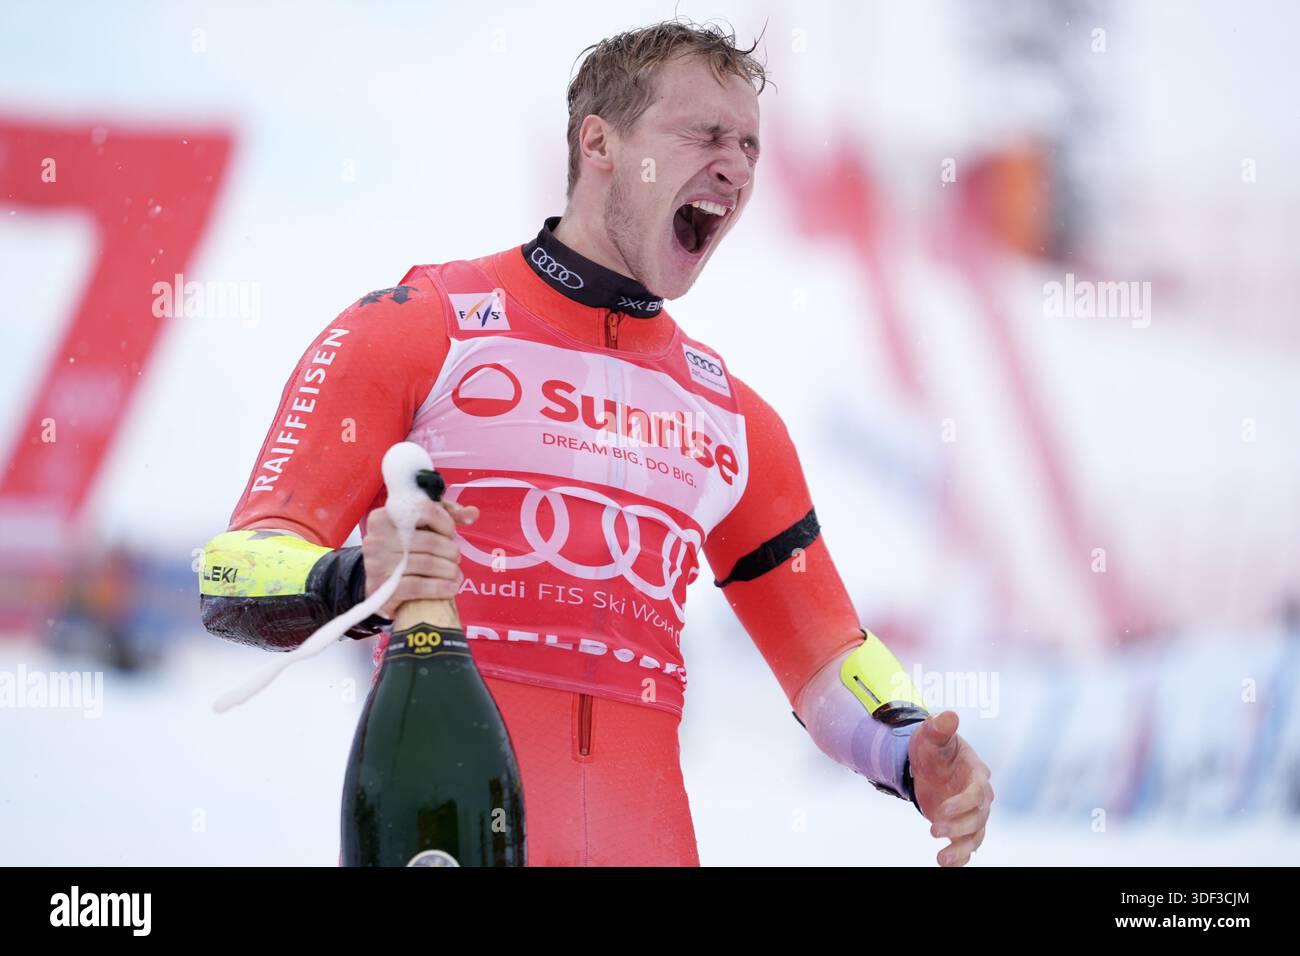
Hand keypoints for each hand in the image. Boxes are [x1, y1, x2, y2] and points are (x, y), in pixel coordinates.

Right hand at [362, 498, 478, 618]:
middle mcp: (376, 538)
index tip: (451, 534)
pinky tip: (451, 588)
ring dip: (450, 570)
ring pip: (427, 564)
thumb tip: (472, 513)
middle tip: (456, 558)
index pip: (424, 511)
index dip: (446, 523)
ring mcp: (377, 564)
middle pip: (429, 541)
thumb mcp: (420, 526)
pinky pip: (417, 586)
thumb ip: (446, 515)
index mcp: (384, 516)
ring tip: (456, 574)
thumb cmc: (403, 549)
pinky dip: (440, 587)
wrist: (379, 584)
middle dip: (451, 551)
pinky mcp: (382, 588)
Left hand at [908, 710, 992, 866]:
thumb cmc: (933, 747)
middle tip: (933, 830)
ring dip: (961, 848)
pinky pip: (967, 845)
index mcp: (976, 773)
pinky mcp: (962, 826)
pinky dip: (959, 856)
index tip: (941, 810)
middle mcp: (980, 795)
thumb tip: (949, 716)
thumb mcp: (931, 736)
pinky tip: (946, 865)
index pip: (977, 792)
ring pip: (975, 835)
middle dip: (958, 826)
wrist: (927, 763)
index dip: (962, 803)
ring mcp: (973, 813)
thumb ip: (940, 728)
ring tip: (941, 859)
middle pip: (978, 817)